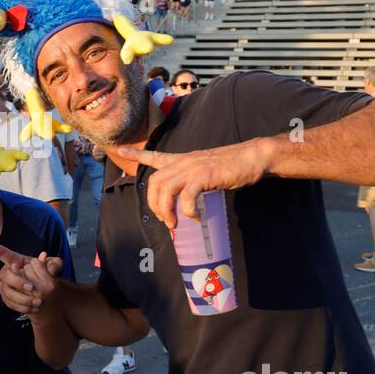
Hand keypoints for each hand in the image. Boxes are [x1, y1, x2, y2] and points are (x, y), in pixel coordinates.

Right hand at [0, 239, 63, 316]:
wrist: (46, 296)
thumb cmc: (48, 276)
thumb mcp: (54, 267)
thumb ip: (54, 263)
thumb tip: (45, 258)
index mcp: (16, 261)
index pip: (2, 253)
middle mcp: (7, 272)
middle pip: (5, 274)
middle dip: (17, 281)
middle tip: (32, 288)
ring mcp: (5, 285)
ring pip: (7, 291)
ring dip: (22, 297)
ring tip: (38, 302)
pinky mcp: (6, 298)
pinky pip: (10, 302)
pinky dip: (22, 306)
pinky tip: (33, 308)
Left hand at [114, 139, 271, 228]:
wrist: (253, 157)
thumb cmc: (232, 166)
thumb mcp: (206, 169)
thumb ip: (193, 181)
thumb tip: (185, 203)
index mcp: (183, 159)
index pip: (155, 156)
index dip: (137, 154)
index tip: (121, 150)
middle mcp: (185, 162)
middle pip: (155, 182)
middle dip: (154, 205)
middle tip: (165, 221)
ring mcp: (194, 167)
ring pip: (166, 189)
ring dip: (166, 210)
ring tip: (174, 224)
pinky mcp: (205, 175)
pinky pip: (187, 195)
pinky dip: (188, 210)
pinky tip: (195, 216)